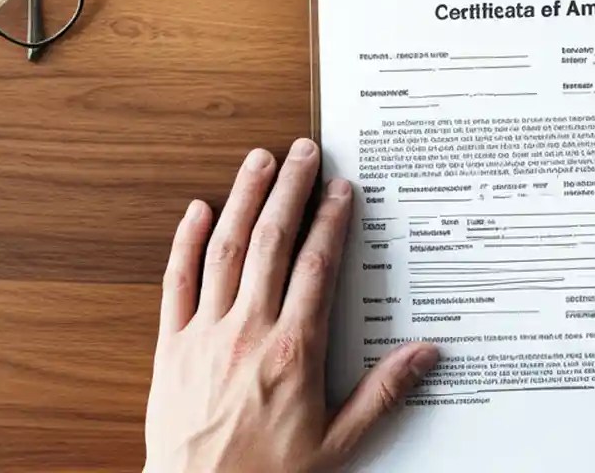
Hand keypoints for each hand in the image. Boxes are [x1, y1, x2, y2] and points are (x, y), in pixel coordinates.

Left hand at [145, 139, 438, 472]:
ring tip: (259, 161)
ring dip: (243, 199)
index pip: (316, 266)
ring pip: (224, 249)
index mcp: (293, 351)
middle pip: (272, 242)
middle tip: (304, 151)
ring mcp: (204, 334)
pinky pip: (176, 282)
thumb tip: (424, 355)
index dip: (330, 220)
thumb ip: (383, 393)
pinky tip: (196, 211)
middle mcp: (248, 331)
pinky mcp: (170, 347)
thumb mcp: (339, 444)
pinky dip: (185, 242)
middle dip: (290, 190)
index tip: (340, 188)